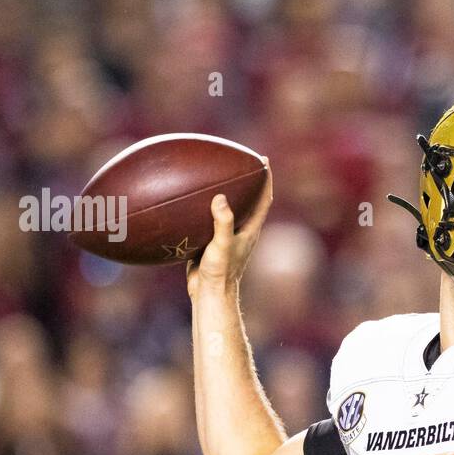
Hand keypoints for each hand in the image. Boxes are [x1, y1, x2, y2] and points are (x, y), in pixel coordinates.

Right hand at [186, 158, 273, 297]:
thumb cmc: (220, 272)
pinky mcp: (211, 242)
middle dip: (246, 180)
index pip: (264, 199)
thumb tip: (221, 198)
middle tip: (238, 160)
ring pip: (228, 209)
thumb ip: (223, 223)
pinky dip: (202, 208)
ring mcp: (226, 236)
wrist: (209, 294)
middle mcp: (242, 230)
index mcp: (251, 229)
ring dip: (224, 193)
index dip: (266, 179)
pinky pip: (208, 219)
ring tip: (213, 175)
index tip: (263, 160)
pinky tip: (187, 200)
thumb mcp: (221, 246)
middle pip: (249, 199)